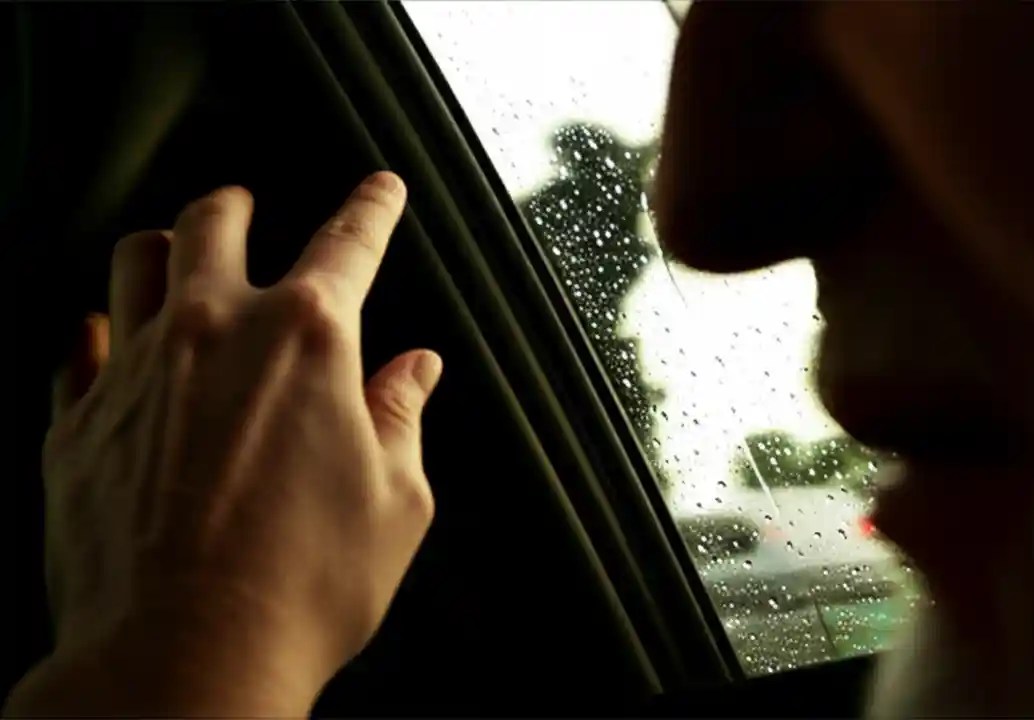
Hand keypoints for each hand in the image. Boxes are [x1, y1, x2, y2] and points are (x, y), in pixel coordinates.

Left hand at [5, 172, 441, 716]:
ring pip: (132, 262)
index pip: (350, 242)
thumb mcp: (395, 502)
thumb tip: (417, 369)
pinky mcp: (77, 423)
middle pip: (214, 222)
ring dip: (161, 248)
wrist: (182, 661)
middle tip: (248, 206)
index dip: (372, 207)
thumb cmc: (305, 587)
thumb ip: (401, 417)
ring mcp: (136, 371)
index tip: (381, 188)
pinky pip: (78, 346)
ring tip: (174, 257)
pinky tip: (112, 343)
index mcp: (309, 340)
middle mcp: (215, 332)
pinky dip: (102, 332)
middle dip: (238, 205)